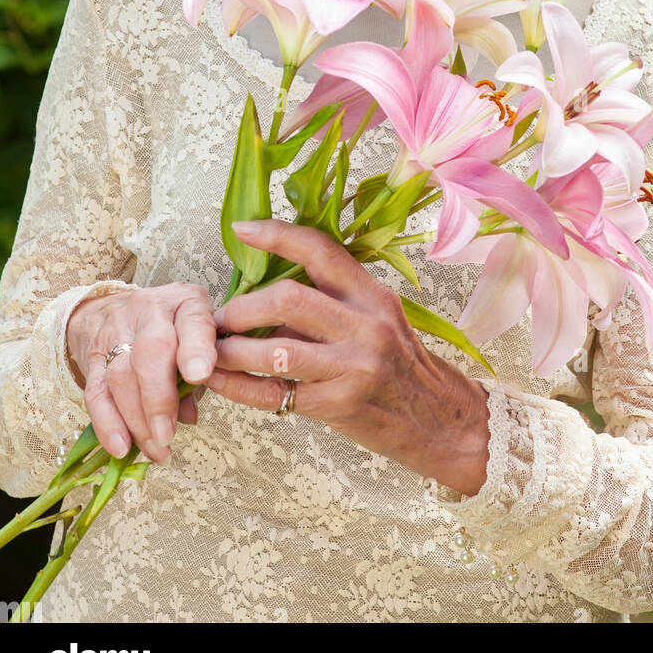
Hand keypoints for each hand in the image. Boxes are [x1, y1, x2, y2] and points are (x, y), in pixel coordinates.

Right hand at [66, 283, 217, 462]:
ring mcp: (116, 332)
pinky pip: (96, 393)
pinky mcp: (94, 357)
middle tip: (167, 434)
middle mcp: (150, 311)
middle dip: (158, 399)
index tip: (200, 376)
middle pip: (150, 352)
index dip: (196, 348)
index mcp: (186, 302)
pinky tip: (121, 447)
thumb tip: (189, 417)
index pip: (193, 320)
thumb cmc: (172, 327)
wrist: (116, 309)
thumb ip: (199, 373)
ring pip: (121, 376)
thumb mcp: (196, 336)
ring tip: (155, 449)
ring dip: (137, 420)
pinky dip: (108, 424)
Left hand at [206, 220, 490, 495]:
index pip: (321, 250)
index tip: (242, 230)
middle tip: (219, 318)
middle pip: (288, 298)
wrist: (441, 422)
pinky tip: (220, 384)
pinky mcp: (342, 404)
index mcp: (373, 295)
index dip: (277, 235)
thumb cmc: (402, 368)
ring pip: (277, 350)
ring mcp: (355, 365)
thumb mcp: (379, 321)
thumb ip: (334, 305)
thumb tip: (269, 292)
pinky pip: (277, 394)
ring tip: (212, 351)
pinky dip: (239, 388)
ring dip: (233, 350)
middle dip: (241, 307)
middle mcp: (366, 324)